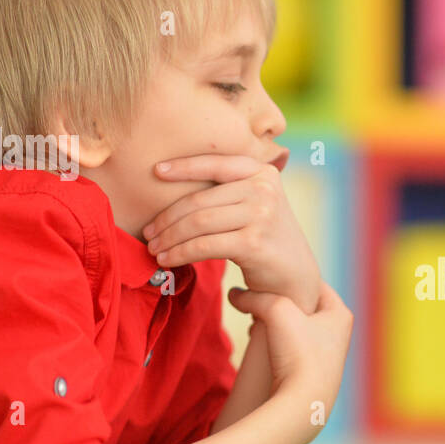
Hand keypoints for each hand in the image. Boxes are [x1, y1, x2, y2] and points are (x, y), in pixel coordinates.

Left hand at [143, 154, 321, 313]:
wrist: (296, 279)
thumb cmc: (268, 241)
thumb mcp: (257, 205)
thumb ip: (232, 190)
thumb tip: (176, 181)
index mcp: (264, 173)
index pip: (216, 164)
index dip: (184, 167)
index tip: (156, 171)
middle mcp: (265, 189)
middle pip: (200, 200)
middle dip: (167, 218)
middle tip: (148, 231)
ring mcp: (261, 215)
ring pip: (198, 222)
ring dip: (169, 237)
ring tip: (154, 248)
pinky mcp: (253, 243)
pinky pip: (204, 245)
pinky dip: (180, 253)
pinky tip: (167, 260)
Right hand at [230, 282, 352, 419]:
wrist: (302, 404)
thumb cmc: (298, 353)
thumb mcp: (276, 310)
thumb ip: (255, 297)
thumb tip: (235, 295)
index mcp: (340, 313)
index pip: (314, 283)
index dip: (291, 278)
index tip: (270, 278)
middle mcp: (338, 334)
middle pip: (305, 306)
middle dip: (281, 303)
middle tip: (260, 300)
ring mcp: (326, 356)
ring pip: (296, 329)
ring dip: (276, 326)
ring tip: (258, 324)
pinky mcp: (312, 375)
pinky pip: (291, 350)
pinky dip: (277, 345)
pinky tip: (262, 347)